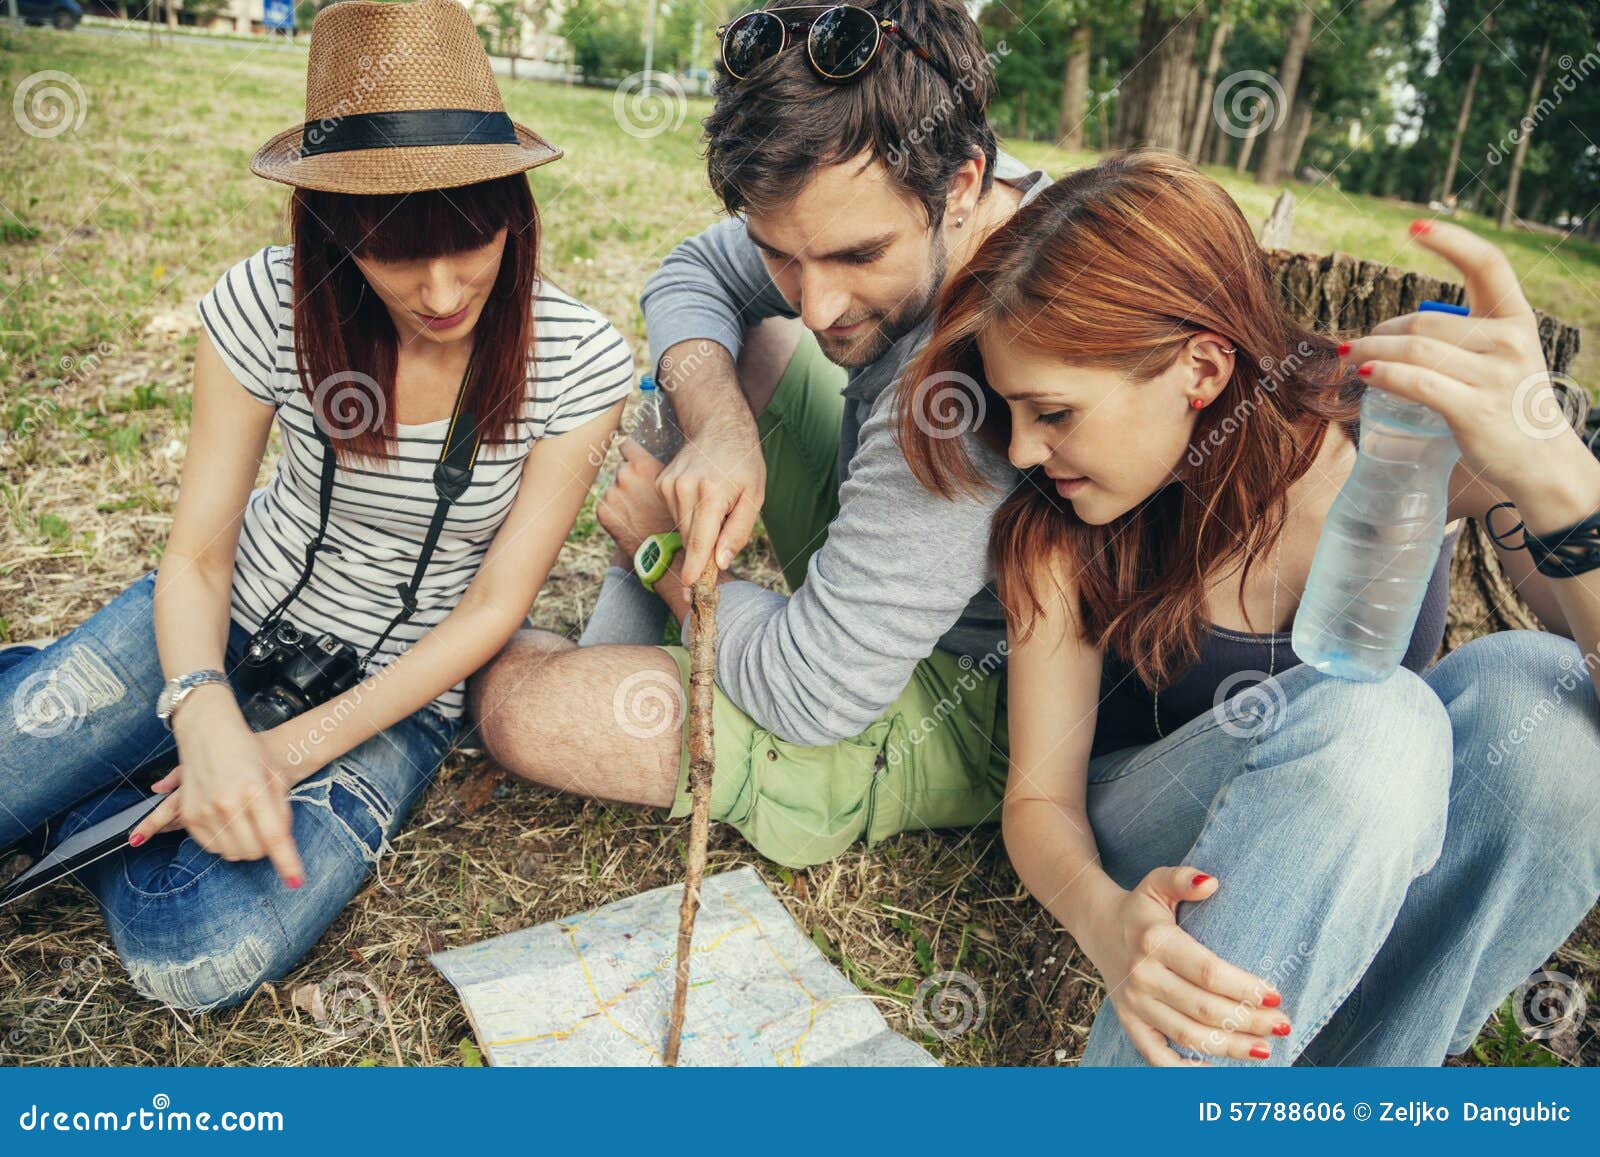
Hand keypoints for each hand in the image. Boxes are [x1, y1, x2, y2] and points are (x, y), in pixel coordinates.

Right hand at [130, 697, 306, 888]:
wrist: (209, 732)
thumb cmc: (250, 752)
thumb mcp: (275, 776)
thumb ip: (281, 811)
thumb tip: (283, 846)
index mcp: (254, 790)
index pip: (275, 837)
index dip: (287, 862)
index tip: (295, 881)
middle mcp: (227, 802)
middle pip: (254, 851)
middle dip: (267, 849)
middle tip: (270, 832)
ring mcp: (205, 810)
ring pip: (233, 853)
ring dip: (246, 847)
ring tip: (251, 824)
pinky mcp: (190, 816)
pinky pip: (212, 847)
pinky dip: (226, 843)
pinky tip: (233, 825)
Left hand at [596, 438, 677, 559]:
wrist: (668, 551)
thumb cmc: (677, 516)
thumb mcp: (674, 485)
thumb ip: (657, 469)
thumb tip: (649, 459)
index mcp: (642, 465)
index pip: (626, 445)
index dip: (631, 453)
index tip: (633, 459)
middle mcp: (623, 475)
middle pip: (621, 468)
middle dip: (630, 479)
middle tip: (644, 496)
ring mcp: (611, 493)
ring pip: (614, 488)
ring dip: (622, 496)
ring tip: (640, 512)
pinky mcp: (603, 511)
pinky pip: (607, 505)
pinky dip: (615, 512)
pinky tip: (631, 521)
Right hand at [655, 418, 764, 582]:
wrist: (719, 427)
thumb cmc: (743, 462)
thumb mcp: (755, 496)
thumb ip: (738, 531)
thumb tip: (722, 561)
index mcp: (711, 493)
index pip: (700, 541)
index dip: (696, 570)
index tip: (691, 591)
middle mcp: (684, 488)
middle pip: (690, 539)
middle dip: (701, 556)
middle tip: (714, 568)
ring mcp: (669, 485)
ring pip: (682, 528)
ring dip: (698, 532)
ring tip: (717, 511)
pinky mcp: (662, 483)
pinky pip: (675, 514)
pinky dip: (689, 516)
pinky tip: (702, 501)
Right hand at [1077, 867, 1288, 1064]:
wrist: (1098, 926)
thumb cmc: (1141, 907)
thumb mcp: (1157, 883)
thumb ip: (1182, 878)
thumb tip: (1211, 881)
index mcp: (1155, 942)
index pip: (1207, 972)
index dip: (1244, 987)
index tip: (1276, 995)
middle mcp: (1143, 976)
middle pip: (1203, 1008)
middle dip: (1248, 1021)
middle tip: (1282, 1025)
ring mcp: (1135, 1004)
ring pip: (1187, 1035)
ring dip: (1229, 1048)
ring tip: (1264, 1050)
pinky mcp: (1129, 1021)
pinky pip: (1155, 1056)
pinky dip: (1182, 1070)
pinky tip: (1213, 1070)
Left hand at [1339, 219, 1587, 511]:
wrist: (1541, 461)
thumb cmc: (1509, 404)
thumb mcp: (1503, 358)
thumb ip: (1465, 337)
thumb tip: (1396, 328)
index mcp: (1517, 319)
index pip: (1488, 265)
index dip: (1451, 241)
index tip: (1415, 227)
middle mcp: (1510, 341)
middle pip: (1427, 321)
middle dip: (1384, 328)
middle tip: (1357, 342)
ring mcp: (1494, 377)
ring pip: (1415, 349)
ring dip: (1371, 349)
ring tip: (1349, 355)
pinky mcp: (1473, 410)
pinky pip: (1416, 382)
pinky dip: (1382, 373)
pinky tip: (1363, 372)